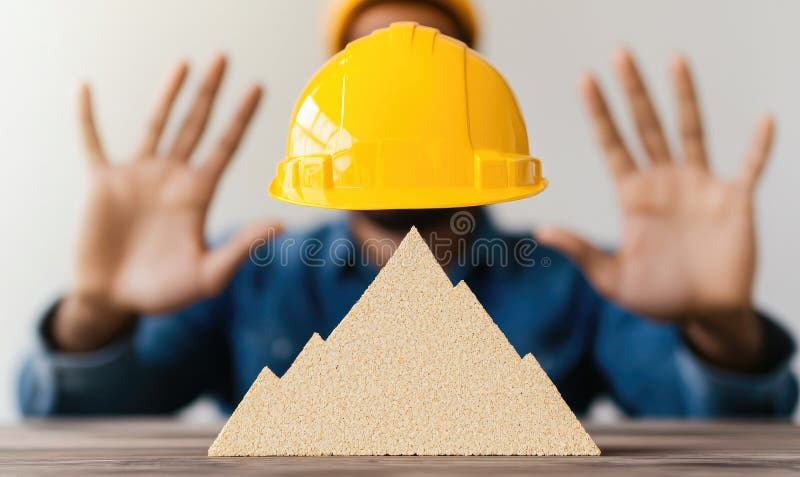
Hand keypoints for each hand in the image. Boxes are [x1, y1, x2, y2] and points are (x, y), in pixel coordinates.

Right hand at [54, 56, 281, 350]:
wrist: (116, 300)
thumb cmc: (164, 291)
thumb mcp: (207, 275)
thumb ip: (241, 248)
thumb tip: (281, 224)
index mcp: (199, 194)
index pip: (226, 147)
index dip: (241, 117)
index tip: (258, 87)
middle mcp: (173, 177)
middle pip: (196, 125)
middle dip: (210, 92)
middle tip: (223, 57)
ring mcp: (139, 176)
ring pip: (157, 124)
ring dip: (168, 94)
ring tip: (184, 63)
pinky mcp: (104, 182)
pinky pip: (93, 143)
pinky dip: (87, 118)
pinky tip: (86, 89)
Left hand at [537, 49, 772, 370]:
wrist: (703, 314)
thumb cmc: (657, 297)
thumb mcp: (612, 279)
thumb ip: (581, 252)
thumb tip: (541, 231)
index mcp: (631, 196)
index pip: (611, 145)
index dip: (598, 113)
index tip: (584, 79)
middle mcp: (662, 182)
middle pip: (645, 125)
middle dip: (632, 90)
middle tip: (619, 52)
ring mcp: (698, 186)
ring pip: (689, 131)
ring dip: (684, 97)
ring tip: (675, 60)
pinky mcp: (733, 199)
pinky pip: (749, 166)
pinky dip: (757, 146)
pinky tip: (763, 120)